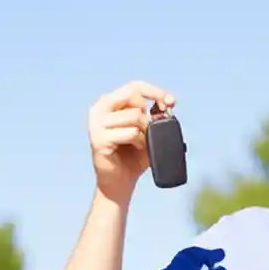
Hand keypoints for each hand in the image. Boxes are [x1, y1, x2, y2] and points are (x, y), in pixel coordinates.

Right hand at [87, 80, 174, 202]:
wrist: (119, 183)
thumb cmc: (133, 156)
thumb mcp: (147, 132)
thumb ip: (154, 116)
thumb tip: (164, 104)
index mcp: (108, 103)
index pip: (134, 87)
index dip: (155, 91)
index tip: (171, 102)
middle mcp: (99, 109)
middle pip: (133, 97)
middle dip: (151, 111)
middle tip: (159, 125)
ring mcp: (96, 124)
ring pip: (134, 115)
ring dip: (146, 131)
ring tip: (144, 144)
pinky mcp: (99, 140)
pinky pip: (131, 133)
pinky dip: (141, 141)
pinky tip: (138, 149)